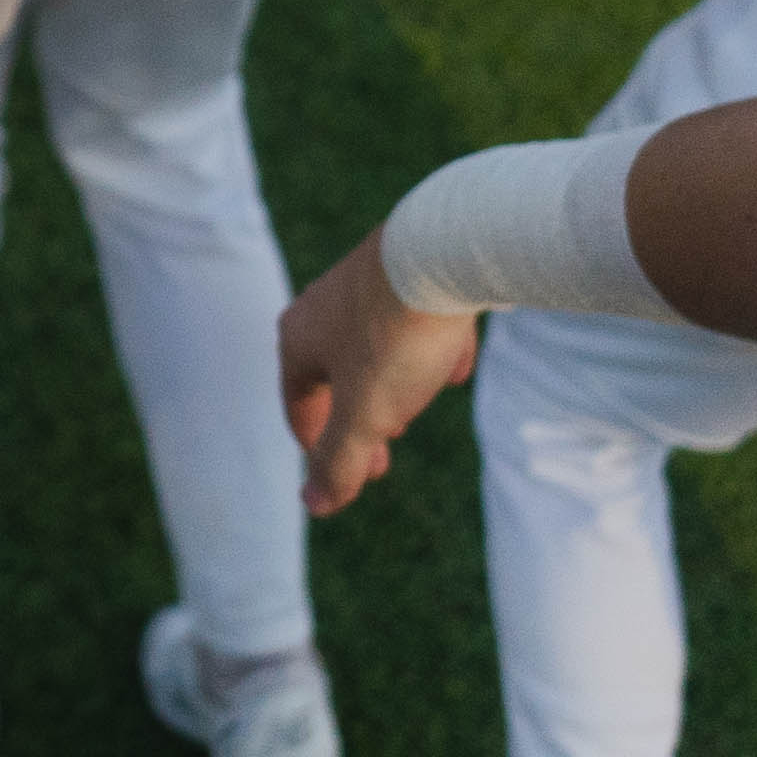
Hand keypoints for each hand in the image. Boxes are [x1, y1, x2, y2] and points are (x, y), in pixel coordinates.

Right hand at [281, 233, 479, 515]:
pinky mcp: (408, 267)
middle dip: (358, 422)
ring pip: (370, 346)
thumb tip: (314, 505)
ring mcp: (365, 282)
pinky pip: (412, 318)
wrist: (444, 251)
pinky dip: (428, 351)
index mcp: (299, 340)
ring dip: (388, 385)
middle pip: (334, 376)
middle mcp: (322, 306)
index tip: (351, 477)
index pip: (299, 407)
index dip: (321, 451)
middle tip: (382, 456)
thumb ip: (339, 463)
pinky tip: (457, 369)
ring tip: (412, 409)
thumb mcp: (364, 416)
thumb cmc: (395, 338)